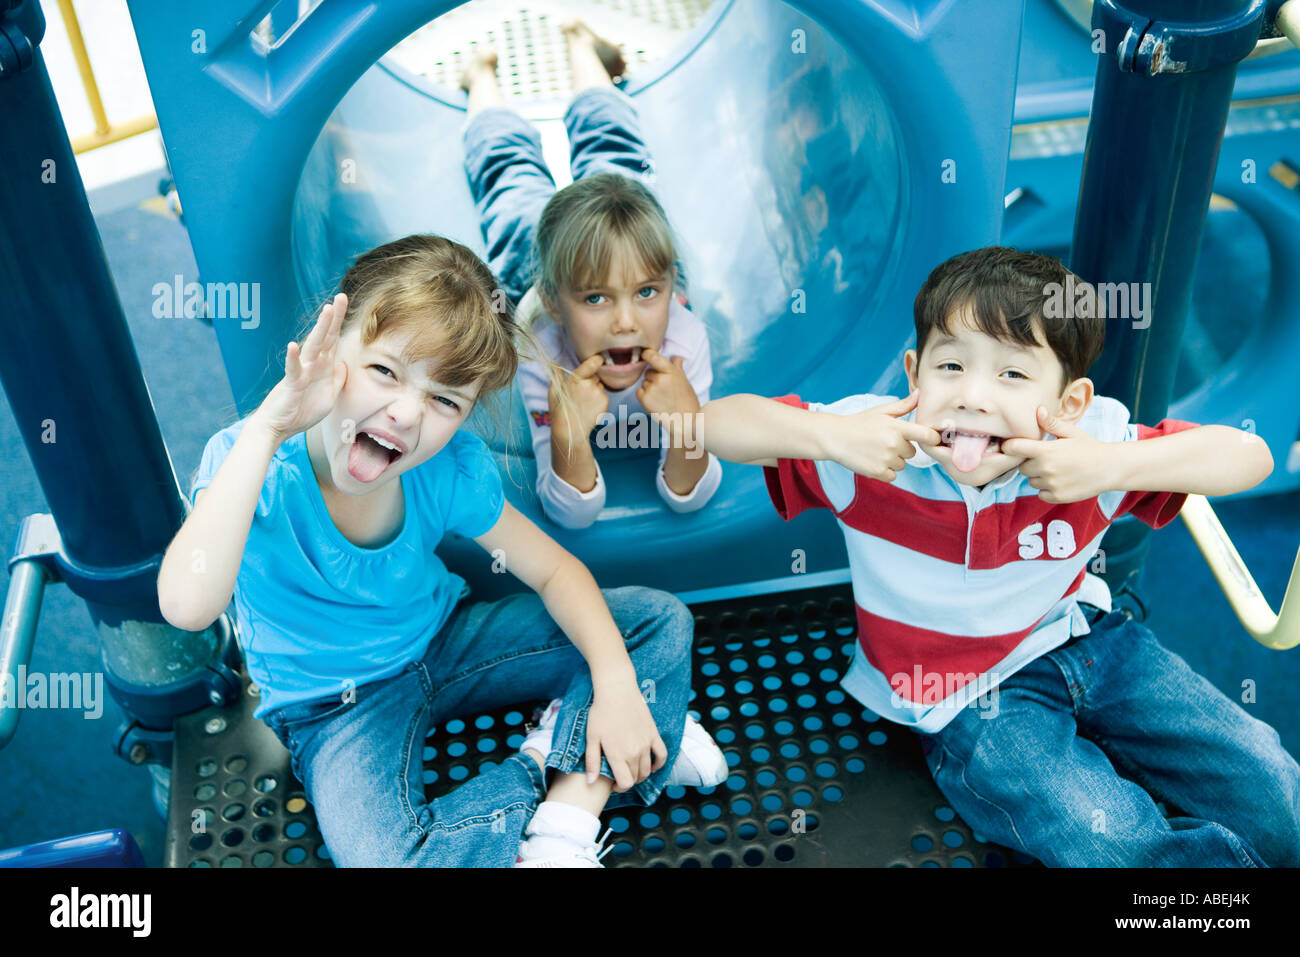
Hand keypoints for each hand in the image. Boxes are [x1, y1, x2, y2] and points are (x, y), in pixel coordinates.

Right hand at [254, 294, 347, 443]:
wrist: (278, 427)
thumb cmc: (301, 411)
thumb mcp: (328, 397)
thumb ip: (337, 379)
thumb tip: (343, 363)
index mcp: (322, 367)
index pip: (332, 340)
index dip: (339, 323)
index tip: (345, 302)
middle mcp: (312, 365)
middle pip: (325, 337)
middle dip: (333, 317)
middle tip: (342, 296)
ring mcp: (301, 372)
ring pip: (312, 347)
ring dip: (320, 329)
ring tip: (327, 311)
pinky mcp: (291, 385)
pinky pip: (292, 370)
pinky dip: (292, 358)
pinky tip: (293, 345)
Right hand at [549, 353, 609, 440]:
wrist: (571, 431)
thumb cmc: (559, 411)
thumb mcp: (554, 392)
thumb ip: (557, 375)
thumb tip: (555, 362)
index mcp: (576, 379)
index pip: (592, 363)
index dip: (597, 360)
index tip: (599, 358)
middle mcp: (589, 385)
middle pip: (595, 375)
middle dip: (590, 379)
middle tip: (580, 392)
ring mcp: (599, 393)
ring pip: (599, 385)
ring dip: (594, 389)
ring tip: (584, 402)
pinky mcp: (605, 401)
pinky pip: (604, 394)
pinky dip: (599, 399)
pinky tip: (589, 407)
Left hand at [585, 679, 666, 792]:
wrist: (617, 691)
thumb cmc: (600, 713)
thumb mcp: (591, 738)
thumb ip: (592, 762)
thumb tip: (590, 782)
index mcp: (618, 755)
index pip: (626, 783)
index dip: (619, 788)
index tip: (613, 783)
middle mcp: (634, 752)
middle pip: (636, 778)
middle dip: (628, 781)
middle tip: (620, 775)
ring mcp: (646, 744)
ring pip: (648, 769)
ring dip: (641, 774)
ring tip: (631, 770)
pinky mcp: (654, 734)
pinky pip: (662, 755)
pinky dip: (659, 764)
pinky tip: (652, 765)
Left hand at [637, 348, 700, 446]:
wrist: (684, 421)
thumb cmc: (686, 400)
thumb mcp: (684, 381)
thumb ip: (677, 368)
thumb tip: (676, 357)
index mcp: (671, 371)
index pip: (653, 356)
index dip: (646, 354)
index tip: (644, 353)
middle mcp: (660, 378)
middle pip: (648, 372)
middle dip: (653, 378)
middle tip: (665, 389)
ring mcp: (652, 389)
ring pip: (644, 383)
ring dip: (649, 388)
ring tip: (662, 398)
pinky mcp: (645, 399)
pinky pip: (639, 392)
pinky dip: (644, 396)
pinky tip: (655, 402)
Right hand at [829, 392, 941, 482]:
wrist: (834, 437)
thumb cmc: (859, 423)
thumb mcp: (881, 411)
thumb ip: (903, 405)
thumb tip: (920, 393)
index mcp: (897, 427)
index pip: (928, 436)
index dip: (932, 438)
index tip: (929, 439)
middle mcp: (894, 444)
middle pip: (912, 452)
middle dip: (901, 449)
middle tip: (883, 442)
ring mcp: (886, 460)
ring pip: (902, 465)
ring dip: (892, 461)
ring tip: (875, 450)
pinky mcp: (878, 472)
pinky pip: (892, 476)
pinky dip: (884, 471)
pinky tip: (872, 460)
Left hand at [1001, 406, 1110, 502]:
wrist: (1111, 468)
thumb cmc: (1090, 447)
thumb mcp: (1072, 432)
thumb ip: (1052, 423)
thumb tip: (1038, 410)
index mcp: (1046, 451)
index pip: (1014, 448)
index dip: (1010, 446)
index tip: (1013, 446)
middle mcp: (1046, 469)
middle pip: (1022, 467)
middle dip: (1030, 462)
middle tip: (1047, 458)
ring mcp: (1051, 485)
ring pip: (1031, 481)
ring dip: (1039, 476)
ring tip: (1057, 469)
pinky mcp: (1057, 497)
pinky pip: (1041, 494)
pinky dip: (1047, 489)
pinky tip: (1061, 480)